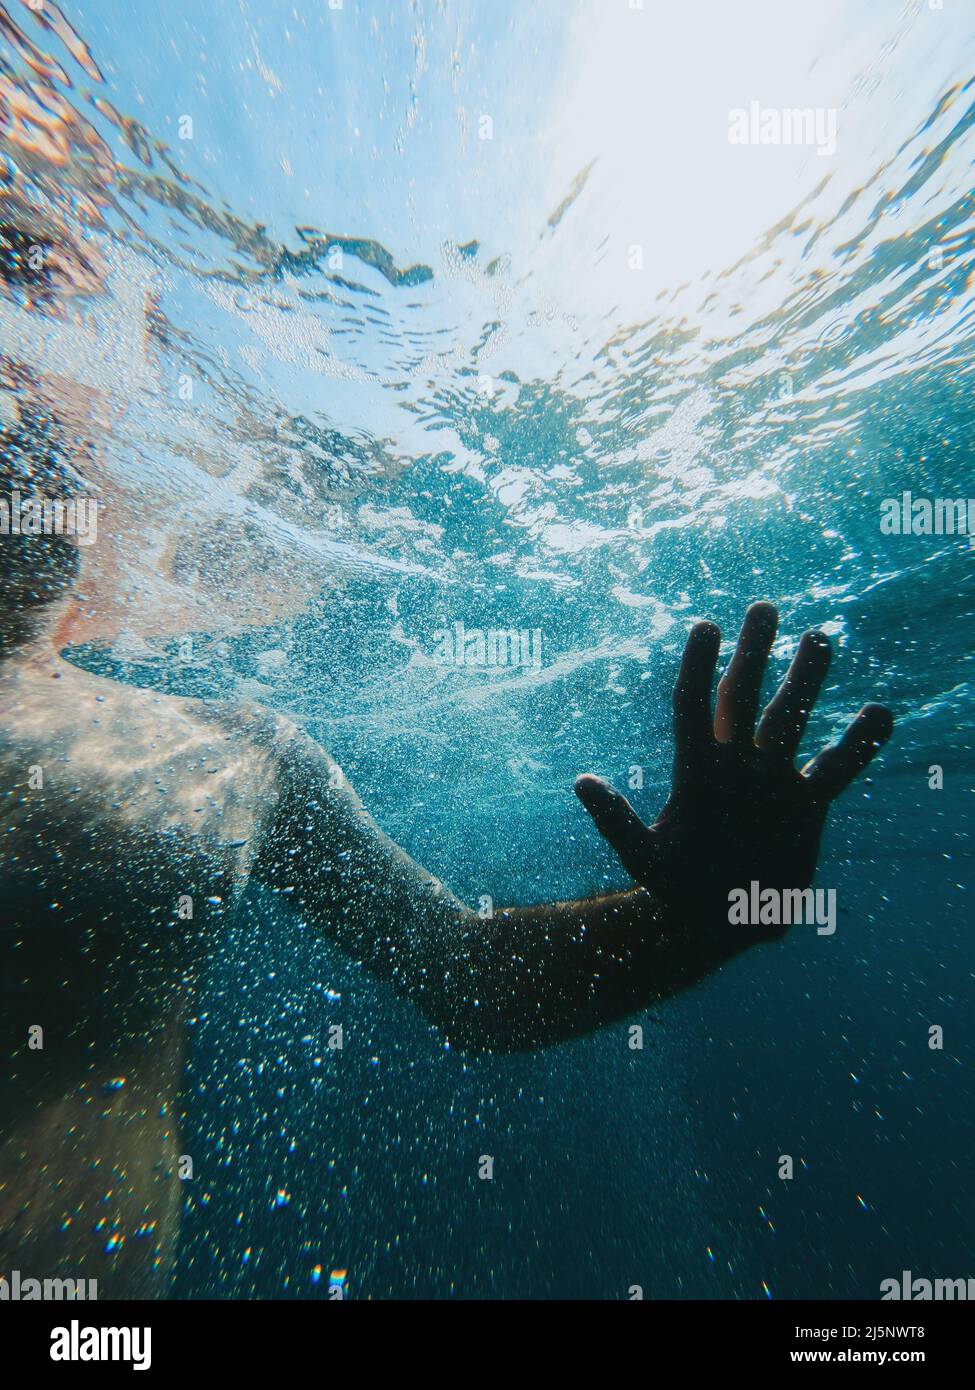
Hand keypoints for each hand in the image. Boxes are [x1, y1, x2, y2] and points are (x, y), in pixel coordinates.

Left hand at [575, 602, 892, 934]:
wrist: (717, 919)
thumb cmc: (675, 887)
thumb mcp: (643, 858)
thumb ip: (616, 821)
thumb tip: (582, 782)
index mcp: (696, 768)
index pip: (694, 705)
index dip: (698, 667)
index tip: (705, 627)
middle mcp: (735, 763)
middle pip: (745, 697)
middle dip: (754, 654)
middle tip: (764, 608)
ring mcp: (772, 779)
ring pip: (792, 720)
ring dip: (806, 681)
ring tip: (820, 638)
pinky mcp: (805, 804)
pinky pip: (837, 767)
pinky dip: (859, 745)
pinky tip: (881, 714)